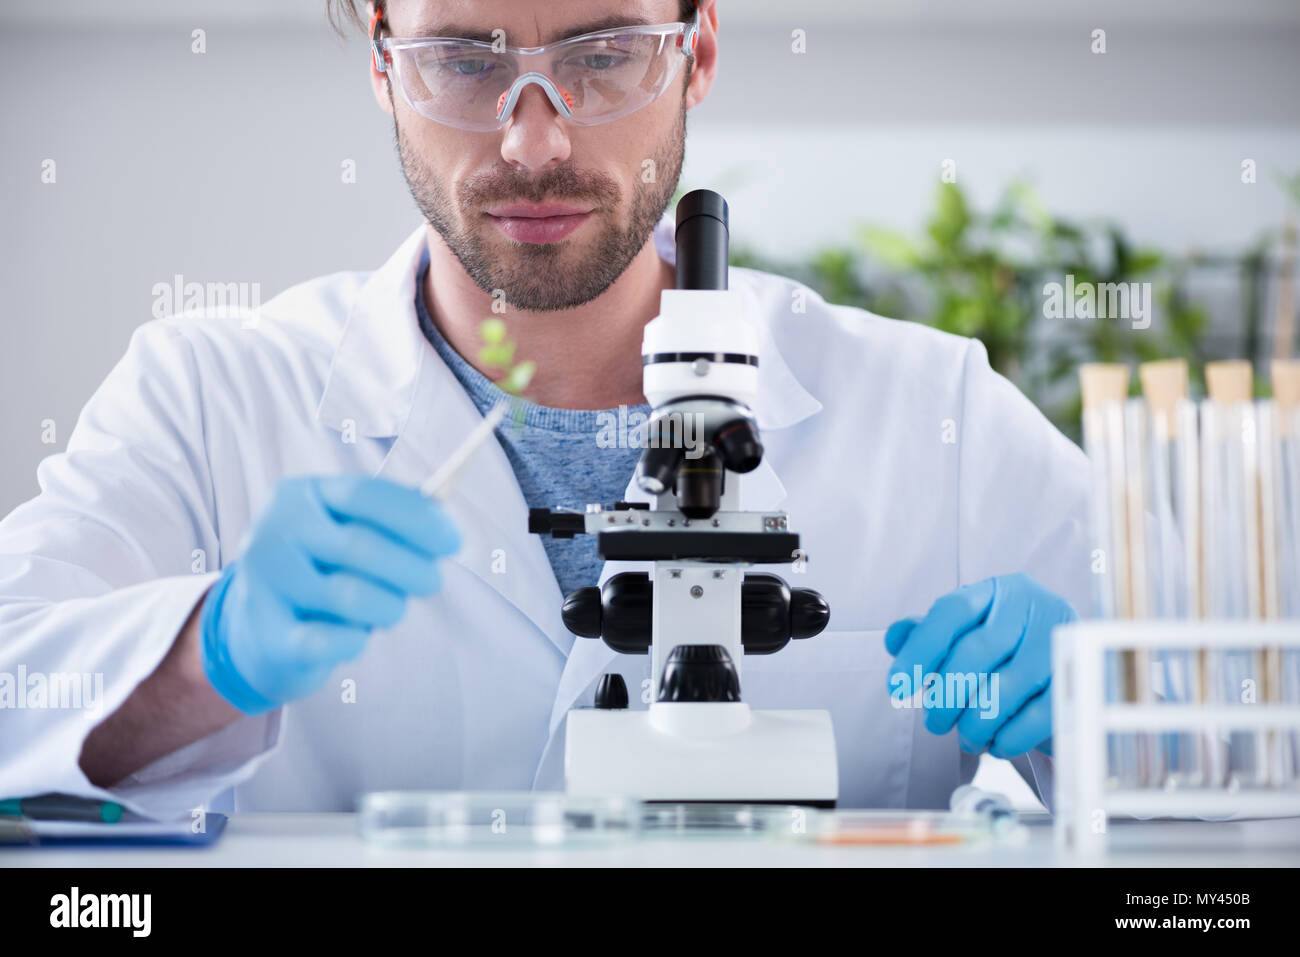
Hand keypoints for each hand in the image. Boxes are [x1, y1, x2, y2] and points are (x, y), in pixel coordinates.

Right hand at [199, 475, 460, 713]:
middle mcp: (273, 532)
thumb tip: (442, 517)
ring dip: (389, 608)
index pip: (365, 494)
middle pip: (363, 547)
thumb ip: (390, 519)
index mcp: (298, 495)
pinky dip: (357, 641)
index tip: (455, 541)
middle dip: (414, 569)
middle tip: (431, 582)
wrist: (256, 632)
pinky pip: (335, 640)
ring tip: (389, 610)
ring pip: (353, 596)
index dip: (417, 518)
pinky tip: (354, 636)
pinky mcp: (267, 634)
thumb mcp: (345, 533)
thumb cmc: (321, 572)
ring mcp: (264, 582)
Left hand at [883, 573, 1074, 758]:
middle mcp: (1030, 607)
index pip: (951, 612)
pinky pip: (1040, 716)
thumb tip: (895, 639)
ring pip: (1007, 687)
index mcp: (995, 591)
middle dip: (946, 695)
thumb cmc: (1002, 647)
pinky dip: (1012, 737)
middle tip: (934, 722)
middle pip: (977, 652)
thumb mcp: (964, 632)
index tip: (897, 689)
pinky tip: (998, 745)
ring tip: (967, 738)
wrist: (1067, 660)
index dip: (920, 651)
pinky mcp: (1081, 679)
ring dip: (977, 722)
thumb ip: (925, 634)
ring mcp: (1059, 641)